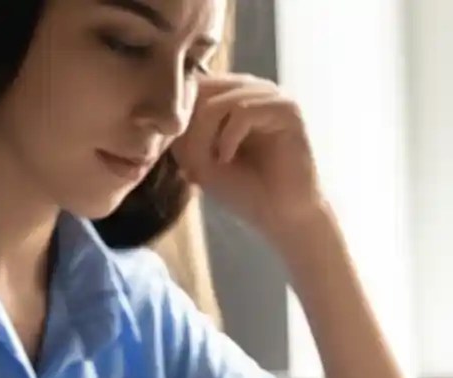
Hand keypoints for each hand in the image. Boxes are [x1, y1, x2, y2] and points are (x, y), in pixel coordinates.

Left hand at [172, 73, 327, 241]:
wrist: (284, 217)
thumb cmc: (244, 190)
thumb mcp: (200, 159)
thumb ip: (182, 132)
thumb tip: (164, 109)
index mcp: (234, 95)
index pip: (193, 85)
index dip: (178, 117)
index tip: (178, 152)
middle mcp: (254, 88)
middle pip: (202, 87)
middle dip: (189, 126)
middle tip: (191, 159)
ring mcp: (272, 96)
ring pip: (219, 100)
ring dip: (205, 135)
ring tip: (210, 163)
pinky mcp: (288, 109)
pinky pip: (243, 110)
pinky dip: (228, 137)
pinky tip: (227, 159)